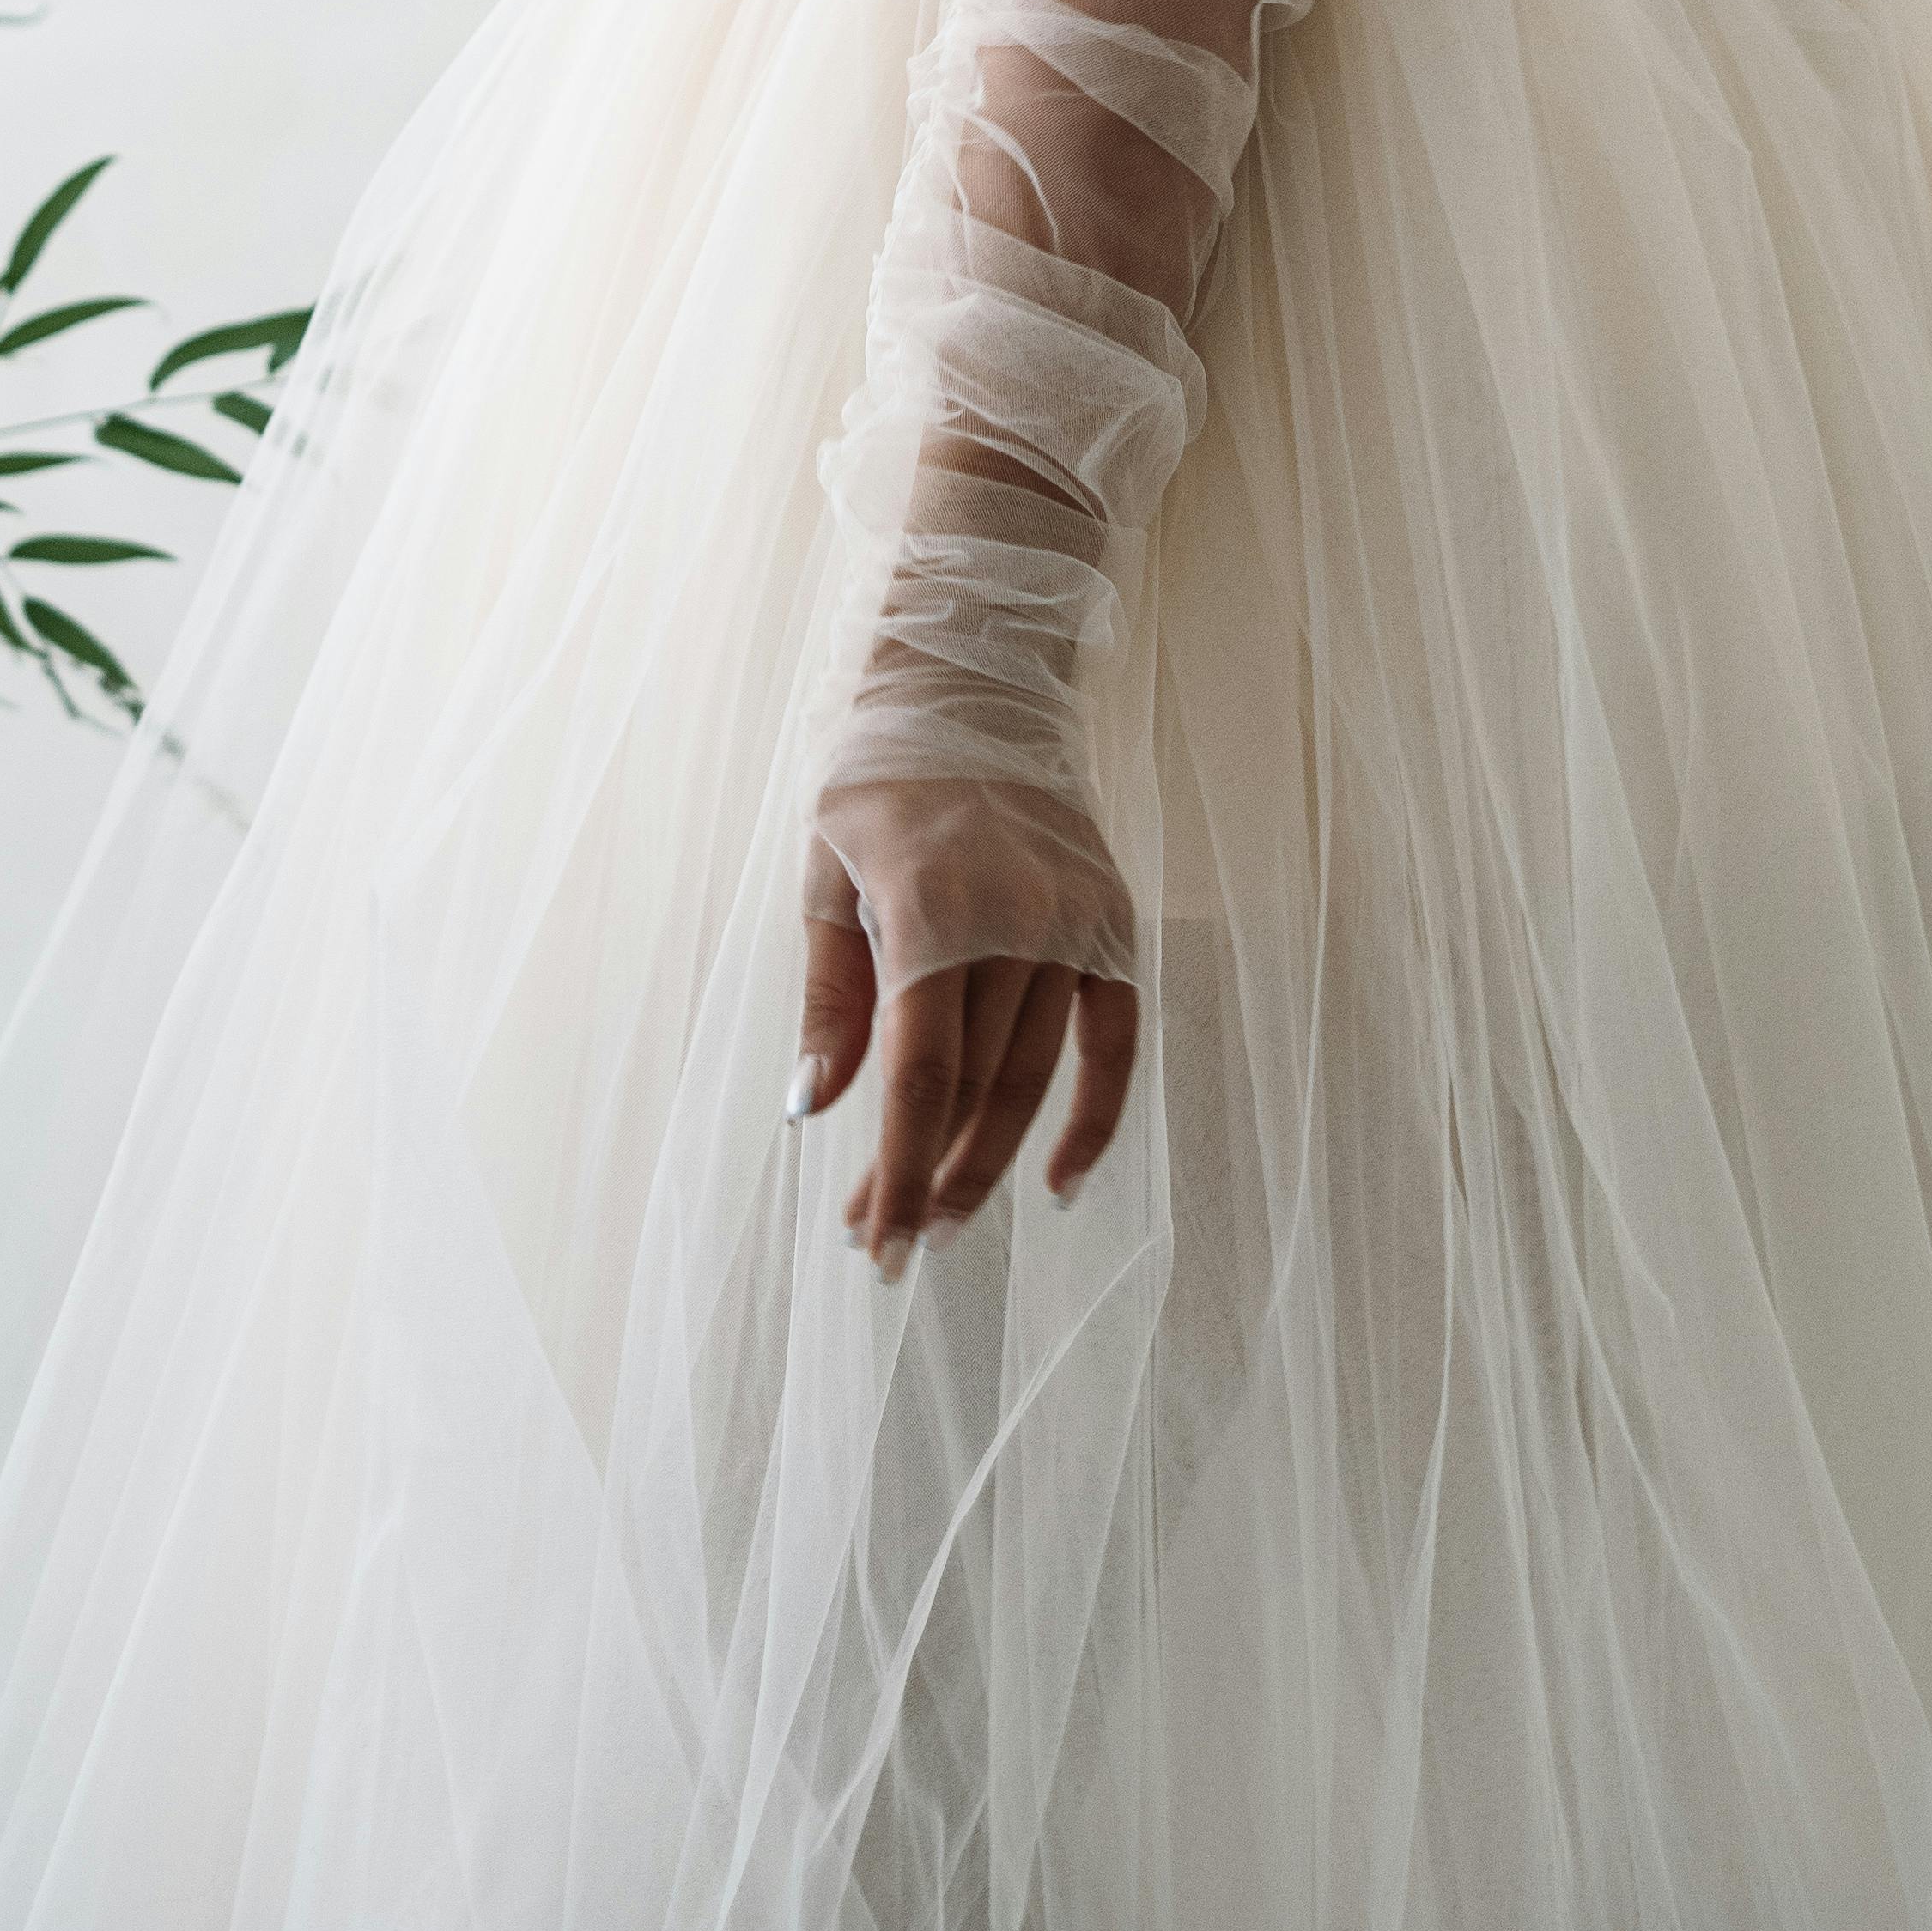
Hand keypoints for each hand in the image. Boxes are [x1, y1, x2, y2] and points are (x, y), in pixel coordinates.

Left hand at [793, 810, 1140, 1274]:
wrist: (973, 683)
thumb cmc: (877, 778)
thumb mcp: (824, 873)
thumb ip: (829, 996)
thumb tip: (815, 1107)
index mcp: (930, 907)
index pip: (916, 1077)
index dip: (897, 1172)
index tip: (875, 1247)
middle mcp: (1013, 918)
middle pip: (973, 1089)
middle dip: (926, 1177)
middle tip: (889, 1241)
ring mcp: (1072, 919)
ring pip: (1034, 1075)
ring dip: (987, 1158)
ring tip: (945, 1215)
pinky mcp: (1110, 917)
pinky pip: (1116, 1036)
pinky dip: (1095, 1113)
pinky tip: (1062, 1180)